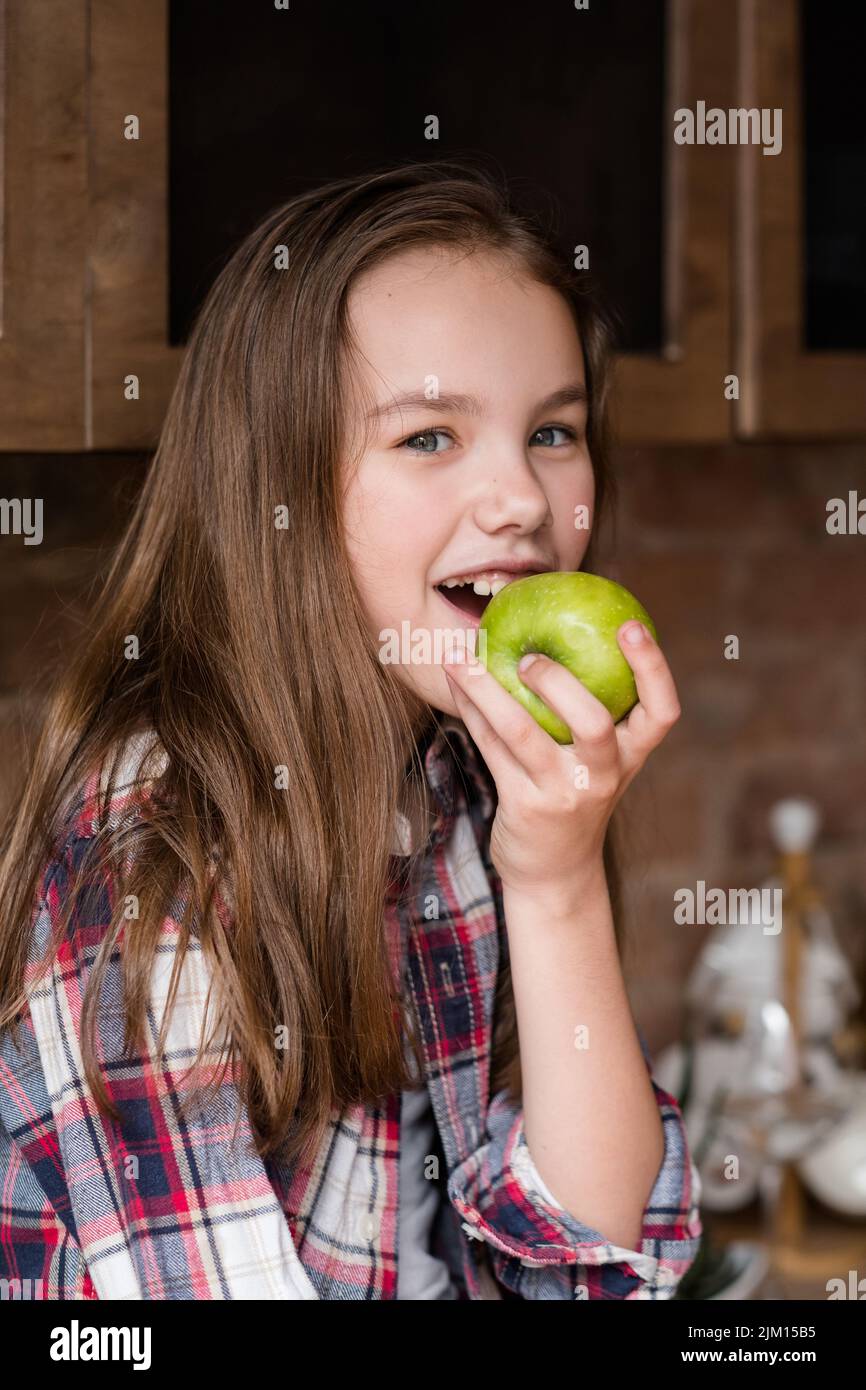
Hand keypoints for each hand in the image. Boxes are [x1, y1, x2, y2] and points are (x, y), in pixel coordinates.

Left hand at [441, 620, 680, 895]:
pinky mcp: (525, 806)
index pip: (662, 710)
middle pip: (592, 722)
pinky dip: (472, 711)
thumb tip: (562, 630)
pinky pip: (492, 748)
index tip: (632, 625)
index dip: (652, 667)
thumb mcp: (599, 761)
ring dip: (488, 689)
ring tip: (461, 657)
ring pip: (523, 732)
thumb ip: (594, 711)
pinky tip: (456, 683)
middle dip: (558, 681)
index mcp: (632, 755)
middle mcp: (605, 775)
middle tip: (528, 656)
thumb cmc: (575, 796)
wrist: (556, 873)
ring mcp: (564, 794)